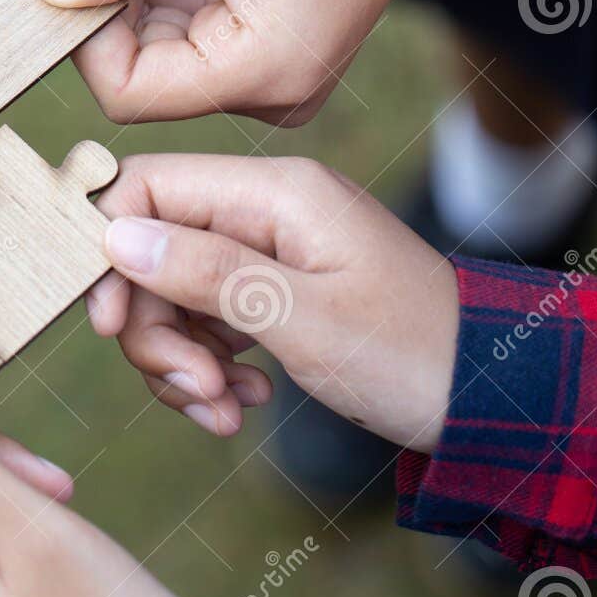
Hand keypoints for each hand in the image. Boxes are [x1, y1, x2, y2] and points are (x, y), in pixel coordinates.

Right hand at [86, 153, 458, 449]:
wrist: (487, 400)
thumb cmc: (412, 354)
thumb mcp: (305, 318)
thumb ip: (207, 272)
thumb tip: (115, 237)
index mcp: (274, 194)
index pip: (147, 188)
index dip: (109, 251)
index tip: (110, 325)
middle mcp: (264, 213)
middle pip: (150, 252)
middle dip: (153, 329)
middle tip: (192, 387)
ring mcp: (267, 255)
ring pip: (170, 296)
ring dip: (180, 362)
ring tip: (224, 408)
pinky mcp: (272, 295)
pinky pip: (204, 325)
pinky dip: (206, 370)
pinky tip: (243, 404)